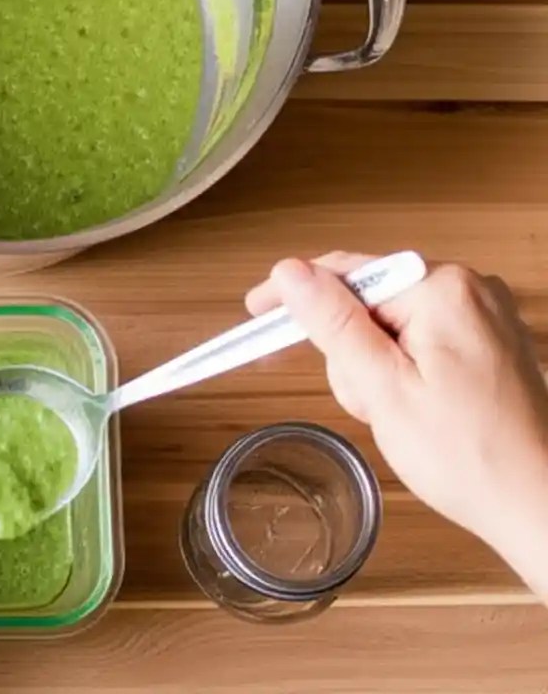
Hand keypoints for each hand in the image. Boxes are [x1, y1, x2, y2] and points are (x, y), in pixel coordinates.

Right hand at [246, 253, 547, 594]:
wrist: (537, 503)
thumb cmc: (466, 455)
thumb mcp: (381, 388)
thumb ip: (332, 324)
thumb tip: (290, 273)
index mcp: (442, 290)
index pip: (347, 273)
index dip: (295, 295)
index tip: (256, 312)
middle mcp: (470, 289)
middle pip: (369, 302)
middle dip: (352, 352)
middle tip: (369, 402)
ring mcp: (484, 315)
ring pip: (392, 326)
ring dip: (377, 369)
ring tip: (396, 414)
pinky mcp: (489, 341)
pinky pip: (422, 340)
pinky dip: (404, 372)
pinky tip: (416, 409)